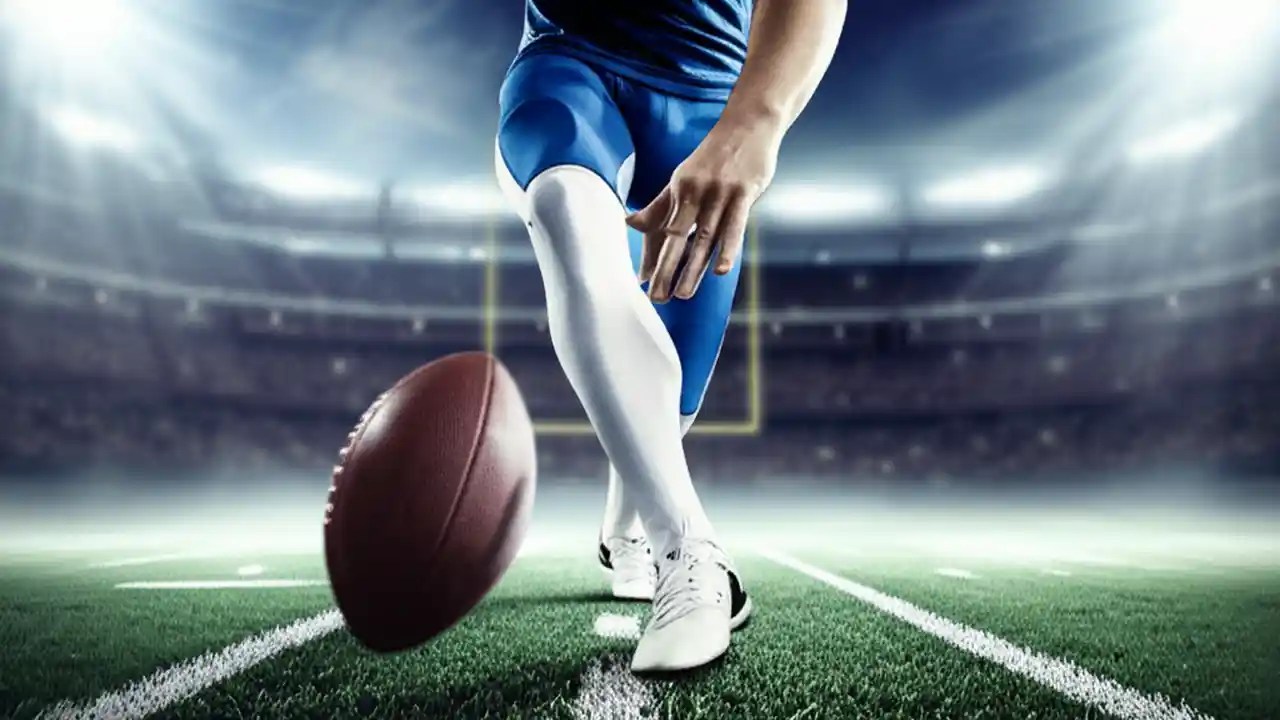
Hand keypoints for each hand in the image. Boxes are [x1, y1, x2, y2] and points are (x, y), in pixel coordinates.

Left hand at [626, 123, 779, 302]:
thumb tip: (629, 223)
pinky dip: (728, 249)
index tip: (644, 283)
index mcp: (678, 190)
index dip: (653, 257)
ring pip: (705, 237)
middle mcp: (695, 193)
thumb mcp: (683, 177)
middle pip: (678, 237)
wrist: (748, 123)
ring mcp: (720, 193)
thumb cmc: (715, 155)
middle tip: (658, 298)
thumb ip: (659, 205)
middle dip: (666, 269)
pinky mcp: (744, 193)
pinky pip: (735, 226)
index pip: (662, 230)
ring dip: (694, 268)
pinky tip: (721, 270)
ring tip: (684, 294)